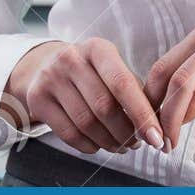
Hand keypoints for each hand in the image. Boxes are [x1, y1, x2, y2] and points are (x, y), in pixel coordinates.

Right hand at [4, 38, 165, 156]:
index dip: (142, 114)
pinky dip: (90, 146)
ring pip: (87, 124)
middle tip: (137, 144)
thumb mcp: (111, 68)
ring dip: (110, 142)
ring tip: (120, 146)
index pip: (122, 83)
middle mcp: (70, 59)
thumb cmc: (91, 73)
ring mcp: (50, 78)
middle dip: (126, 133)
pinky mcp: (37, 98)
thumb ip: (134, 91)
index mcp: (96, 49)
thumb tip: (155, 127)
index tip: (157, 138)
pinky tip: (99, 144)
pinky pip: (69, 134)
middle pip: (104, 107)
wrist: (44, 65)